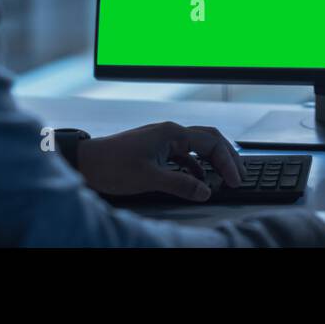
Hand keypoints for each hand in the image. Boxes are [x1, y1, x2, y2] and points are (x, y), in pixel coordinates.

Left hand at [76, 122, 242, 199]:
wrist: (84, 162)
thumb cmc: (112, 165)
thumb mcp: (149, 178)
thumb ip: (181, 184)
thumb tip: (206, 191)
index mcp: (172, 133)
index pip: (211, 143)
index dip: (227, 162)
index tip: (234, 180)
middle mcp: (170, 132)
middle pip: (209, 139)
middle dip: (227, 156)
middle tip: (239, 175)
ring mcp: (162, 139)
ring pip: (197, 146)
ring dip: (213, 160)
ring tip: (224, 177)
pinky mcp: (155, 149)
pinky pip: (184, 154)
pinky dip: (196, 165)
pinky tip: (198, 178)